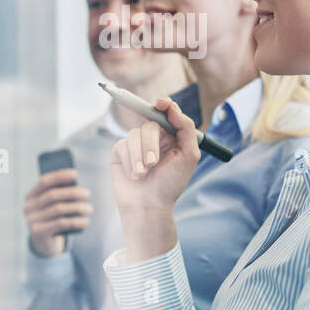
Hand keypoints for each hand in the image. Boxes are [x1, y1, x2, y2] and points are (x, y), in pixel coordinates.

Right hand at [23, 168, 92, 256]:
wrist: (45, 243)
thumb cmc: (53, 219)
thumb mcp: (53, 206)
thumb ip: (60, 196)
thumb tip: (78, 186)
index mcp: (31, 196)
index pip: (44, 181)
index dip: (59, 176)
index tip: (75, 173)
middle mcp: (28, 207)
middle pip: (52, 195)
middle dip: (72, 192)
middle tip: (87, 193)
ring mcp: (31, 220)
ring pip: (58, 209)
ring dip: (77, 207)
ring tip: (89, 208)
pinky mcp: (38, 233)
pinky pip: (60, 223)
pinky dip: (76, 221)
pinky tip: (86, 221)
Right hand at [110, 97, 199, 259]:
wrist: (148, 206)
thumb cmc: (170, 184)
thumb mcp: (188, 156)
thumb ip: (185, 128)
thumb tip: (171, 106)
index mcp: (172, 136)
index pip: (167, 113)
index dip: (165, 104)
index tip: (161, 103)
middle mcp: (154, 137)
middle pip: (150, 123)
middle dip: (151, 144)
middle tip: (153, 163)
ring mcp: (136, 144)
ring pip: (135, 134)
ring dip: (140, 156)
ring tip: (143, 174)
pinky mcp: (121, 151)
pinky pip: (123, 145)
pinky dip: (130, 161)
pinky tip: (134, 175)